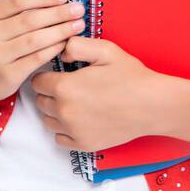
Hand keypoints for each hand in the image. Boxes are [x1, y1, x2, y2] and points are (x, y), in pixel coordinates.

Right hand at [0, 0, 86, 106]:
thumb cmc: (1, 46)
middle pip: (29, 19)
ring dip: (60, 30)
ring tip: (78, 25)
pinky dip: (54, 49)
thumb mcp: (3, 26)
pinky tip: (66, 43)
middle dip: (58, 13)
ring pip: (34, 39)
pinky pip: (36, 58)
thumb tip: (61, 1)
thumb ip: (24, 13)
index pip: (19, 1)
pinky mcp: (7, 73)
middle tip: (79, 9)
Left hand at [31, 34, 164, 152]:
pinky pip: (60, 138)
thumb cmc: (130, 76)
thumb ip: (76, 46)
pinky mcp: (83, 145)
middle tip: (70, 86)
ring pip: (48, 120)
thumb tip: (61, 53)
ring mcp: (73, 131)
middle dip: (50, 93)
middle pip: (40, 101)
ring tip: (75, 102)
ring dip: (55, 111)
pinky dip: (65, 129)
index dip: (47, 75)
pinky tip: (80, 119)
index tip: (60, 74)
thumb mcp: (105, 50)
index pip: (37, 81)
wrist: (152, 105)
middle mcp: (64, 112)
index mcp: (64, 87)